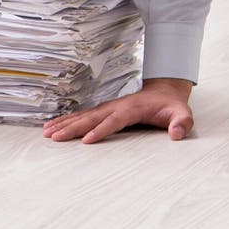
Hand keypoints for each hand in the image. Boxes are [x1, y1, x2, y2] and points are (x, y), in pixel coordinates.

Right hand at [42, 77, 193, 143]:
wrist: (166, 87)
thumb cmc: (171, 104)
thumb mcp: (182, 112)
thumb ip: (182, 122)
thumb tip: (178, 134)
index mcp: (133, 108)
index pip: (114, 120)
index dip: (101, 130)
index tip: (86, 141)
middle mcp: (117, 106)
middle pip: (92, 117)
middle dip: (73, 127)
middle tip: (54, 137)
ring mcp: (110, 106)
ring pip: (84, 115)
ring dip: (66, 123)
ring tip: (47, 132)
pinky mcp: (106, 108)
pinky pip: (85, 114)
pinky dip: (69, 119)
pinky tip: (54, 125)